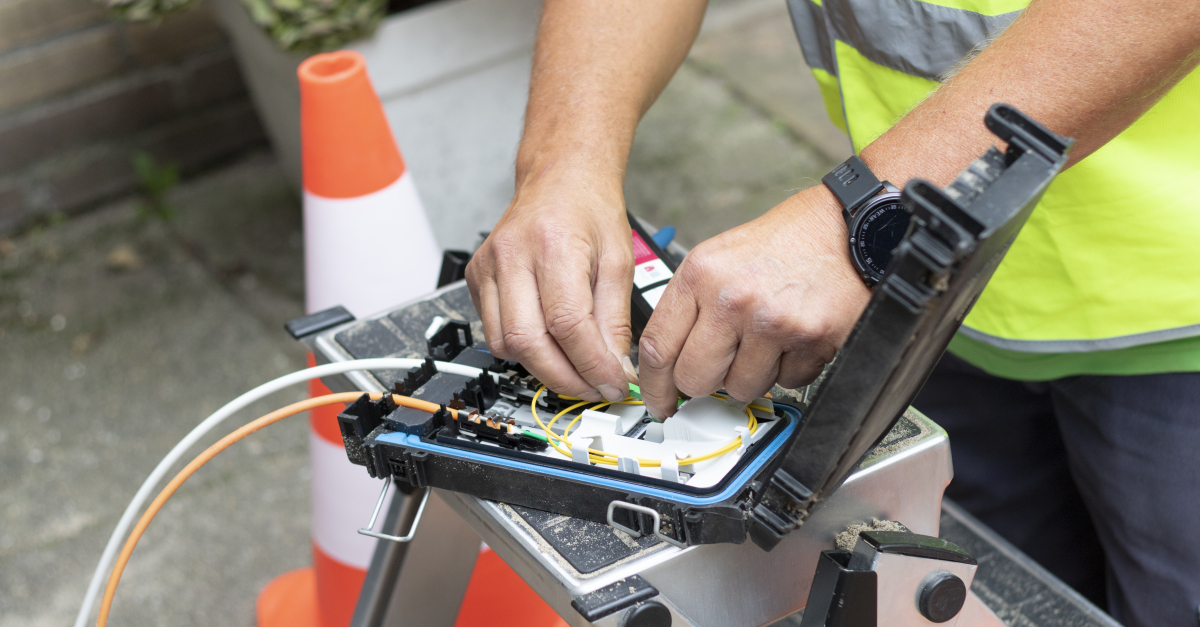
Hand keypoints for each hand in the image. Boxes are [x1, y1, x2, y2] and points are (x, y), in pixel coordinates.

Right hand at [466, 169, 637, 402]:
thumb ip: (615, 319)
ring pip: (505, 345)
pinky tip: (549, 344)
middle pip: (528, 341)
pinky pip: (494, 332)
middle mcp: (511, 254)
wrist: (559, 177)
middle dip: (564, 378)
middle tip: (593, 387)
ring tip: (574, 368)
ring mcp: (487, 266)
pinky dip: (522, 349)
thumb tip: (614, 369)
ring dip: (542, 368)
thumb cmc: (589, 209)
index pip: (567, 324)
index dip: (591, 365)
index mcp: (552, 243)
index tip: (612, 383)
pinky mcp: (475, 277)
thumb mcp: (619, 260)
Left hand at [637, 186, 871, 418]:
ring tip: (768, 336)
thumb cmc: (786, 242)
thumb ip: (692, 306)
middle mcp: (732, 298)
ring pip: (741, 388)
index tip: (658, 400)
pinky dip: (790, 368)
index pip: (657, 347)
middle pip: (694, 378)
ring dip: (753, 374)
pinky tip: (795, 336)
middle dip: (706, 381)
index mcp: (701, 274)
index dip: (653, 385)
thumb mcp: (720, 258)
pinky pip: (786, 382)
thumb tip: (669, 362)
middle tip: (722, 365)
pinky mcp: (810, 340)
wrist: (847, 227)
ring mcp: (772, 322)